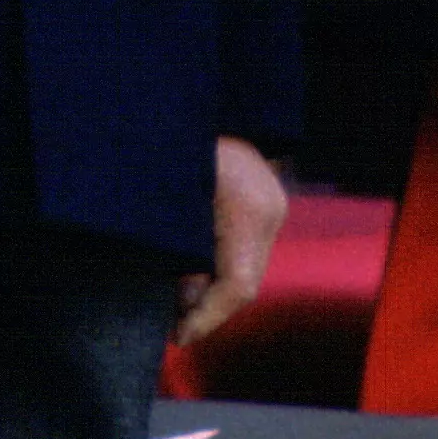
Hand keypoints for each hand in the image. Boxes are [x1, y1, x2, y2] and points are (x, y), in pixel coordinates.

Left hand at [184, 136, 287, 338]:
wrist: (191, 101)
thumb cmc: (168, 150)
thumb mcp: (165, 206)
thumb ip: (177, 255)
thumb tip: (183, 300)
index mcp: (248, 209)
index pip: (239, 285)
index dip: (207, 318)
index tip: (179, 337)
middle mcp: (270, 209)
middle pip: (247, 279)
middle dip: (210, 308)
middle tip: (176, 326)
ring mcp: (273, 203)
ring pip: (249, 266)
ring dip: (215, 287)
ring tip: (181, 302)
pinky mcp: (267, 201)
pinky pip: (247, 248)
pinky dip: (221, 265)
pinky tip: (195, 272)